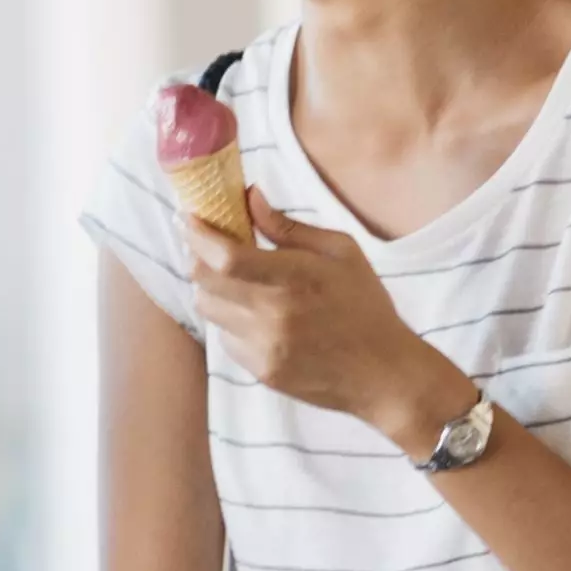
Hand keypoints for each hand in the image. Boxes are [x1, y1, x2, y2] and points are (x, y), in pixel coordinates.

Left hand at [190, 200, 475, 446]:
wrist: (383, 373)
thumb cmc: (365, 305)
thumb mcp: (340, 252)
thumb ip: (289, 227)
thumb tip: (249, 197)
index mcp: (294, 278)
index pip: (225, 257)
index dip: (198, 235)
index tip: (188, 218)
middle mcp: (272, 315)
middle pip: (205, 283)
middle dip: (198, 258)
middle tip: (206, 246)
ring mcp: (263, 347)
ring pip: (209, 311)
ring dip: (213, 290)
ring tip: (236, 280)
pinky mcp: (259, 371)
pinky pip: (225, 338)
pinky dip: (231, 321)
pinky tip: (257, 316)